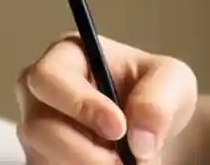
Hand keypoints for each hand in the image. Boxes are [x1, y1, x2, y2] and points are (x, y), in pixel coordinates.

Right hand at [15, 34, 197, 163]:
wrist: (155, 128)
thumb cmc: (156, 92)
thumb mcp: (172, 80)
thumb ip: (158, 99)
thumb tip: (139, 138)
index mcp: (66, 56)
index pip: (50, 77)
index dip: (79, 104)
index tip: (118, 128)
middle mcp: (41, 94)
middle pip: (37, 126)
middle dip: (83, 150)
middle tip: (123, 162)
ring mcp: (37, 132)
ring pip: (44, 157)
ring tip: (125, 162)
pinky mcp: (42, 160)